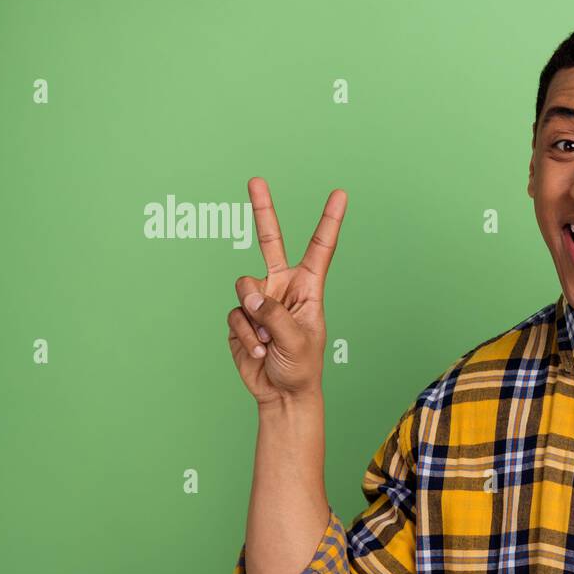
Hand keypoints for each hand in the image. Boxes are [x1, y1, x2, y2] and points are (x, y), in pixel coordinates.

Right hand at [226, 177, 346, 404]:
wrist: (281, 393)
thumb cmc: (300, 367)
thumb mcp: (296, 340)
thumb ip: (273, 314)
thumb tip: (249, 293)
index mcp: (308, 287)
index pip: (320, 248)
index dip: (329, 221)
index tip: (340, 194)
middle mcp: (282, 286)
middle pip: (270, 241)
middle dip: (262, 210)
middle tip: (256, 180)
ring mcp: (260, 300)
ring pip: (243, 287)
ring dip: (252, 317)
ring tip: (266, 340)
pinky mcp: (241, 316)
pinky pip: (234, 315)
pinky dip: (244, 335)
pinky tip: (256, 349)